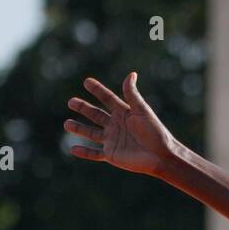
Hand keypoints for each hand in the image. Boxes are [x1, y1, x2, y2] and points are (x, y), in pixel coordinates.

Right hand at [64, 72, 178, 176]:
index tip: (87, 82)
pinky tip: (72, 149)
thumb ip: (132, 94)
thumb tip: (131, 74)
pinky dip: (84, 152)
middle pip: (96, 115)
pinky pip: (95, 153)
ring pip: (92, 133)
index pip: (108, 99)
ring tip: (67, 123)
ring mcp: (113, 140)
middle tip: (71, 102)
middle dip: (83, 108)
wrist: (162, 155)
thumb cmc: (155, 132)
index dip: (98, 90)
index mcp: (124, 113)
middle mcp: (116, 126)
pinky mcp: (112, 155)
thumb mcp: (142, 111)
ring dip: (79, 128)